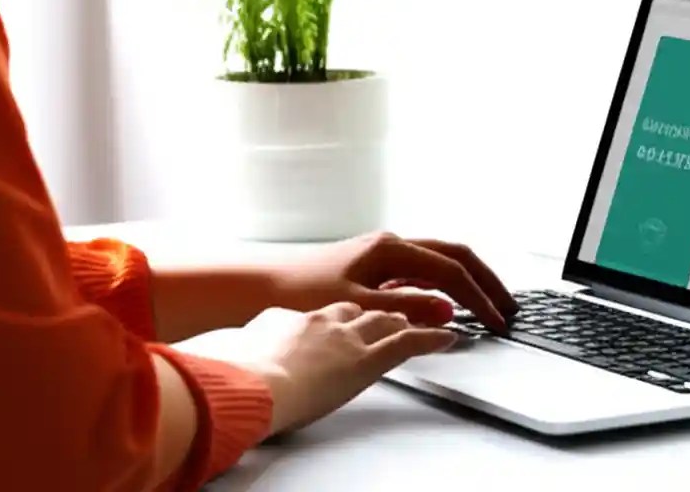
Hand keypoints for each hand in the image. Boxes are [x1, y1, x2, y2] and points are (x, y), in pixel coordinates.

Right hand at [230, 303, 457, 434]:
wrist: (250, 381)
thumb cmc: (242, 371)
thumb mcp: (246, 345)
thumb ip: (258, 339)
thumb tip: (247, 344)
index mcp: (298, 317)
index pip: (333, 309)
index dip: (349, 313)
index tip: (354, 317)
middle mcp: (328, 318)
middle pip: (367, 308)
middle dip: (387, 309)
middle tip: (402, 312)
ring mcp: (350, 337)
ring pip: (390, 318)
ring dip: (414, 318)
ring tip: (431, 319)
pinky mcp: (367, 358)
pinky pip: (409, 342)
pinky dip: (431, 337)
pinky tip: (447, 337)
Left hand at [271, 231, 518, 332]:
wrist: (261, 287)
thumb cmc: (300, 293)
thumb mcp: (357, 305)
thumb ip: (405, 308)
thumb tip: (447, 311)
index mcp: (391, 249)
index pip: (451, 271)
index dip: (478, 298)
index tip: (496, 322)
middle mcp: (393, 245)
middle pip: (456, 256)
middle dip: (486, 281)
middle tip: (508, 307)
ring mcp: (385, 254)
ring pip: (442, 260)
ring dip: (469, 282)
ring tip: (489, 305)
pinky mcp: (376, 267)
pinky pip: (424, 271)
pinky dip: (446, 286)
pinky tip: (450, 305)